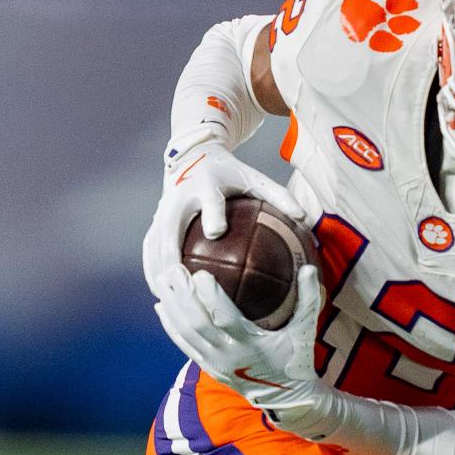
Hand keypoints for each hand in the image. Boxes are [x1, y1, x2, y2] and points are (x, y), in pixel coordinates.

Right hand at [142, 141, 306, 297]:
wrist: (194, 156)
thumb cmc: (230, 174)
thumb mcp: (256, 179)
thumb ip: (279, 197)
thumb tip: (305, 219)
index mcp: (207, 185)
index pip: (210, 200)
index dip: (212, 214)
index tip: (217, 232)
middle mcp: (180, 198)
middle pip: (169, 230)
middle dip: (172, 257)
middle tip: (184, 284)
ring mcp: (163, 211)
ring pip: (155, 245)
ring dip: (158, 271)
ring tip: (170, 298)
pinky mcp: (155, 221)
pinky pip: (150, 250)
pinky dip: (153, 271)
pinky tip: (162, 294)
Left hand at [153, 263, 328, 416]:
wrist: (287, 400)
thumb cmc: (297, 361)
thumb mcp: (306, 331)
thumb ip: (309, 300)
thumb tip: (311, 268)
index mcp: (250, 345)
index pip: (224, 319)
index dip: (210, 297)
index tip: (200, 273)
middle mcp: (228, 355)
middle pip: (196, 323)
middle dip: (181, 296)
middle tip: (172, 269)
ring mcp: (215, 363)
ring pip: (186, 333)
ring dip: (172, 306)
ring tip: (161, 281)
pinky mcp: (208, 368)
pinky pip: (183, 344)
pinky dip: (170, 325)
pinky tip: (161, 306)